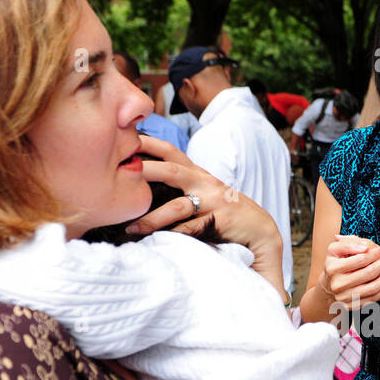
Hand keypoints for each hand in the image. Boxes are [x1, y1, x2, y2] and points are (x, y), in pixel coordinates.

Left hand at [126, 134, 281, 262]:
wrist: (259, 228)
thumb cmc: (224, 211)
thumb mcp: (203, 191)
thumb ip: (180, 184)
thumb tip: (144, 182)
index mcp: (197, 173)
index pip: (170, 151)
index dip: (148, 143)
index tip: (123, 138)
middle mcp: (204, 183)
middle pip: (171, 171)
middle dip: (145, 170)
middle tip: (119, 174)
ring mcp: (213, 202)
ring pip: (178, 206)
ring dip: (153, 218)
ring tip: (132, 227)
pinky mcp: (221, 221)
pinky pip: (194, 228)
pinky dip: (176, 234)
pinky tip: (159, 240)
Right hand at [320, 235, 379, 306]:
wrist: (330, 285)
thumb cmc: (336, 263)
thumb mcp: (336, 250)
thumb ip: (348, 243)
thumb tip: (365, 247)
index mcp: (332, 268)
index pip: (359, 260)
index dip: (373, 254)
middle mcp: (337, 285)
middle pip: (367, 274)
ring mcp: (344, 297)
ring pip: (371, 288)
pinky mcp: (352, 306)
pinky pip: (372, 299)